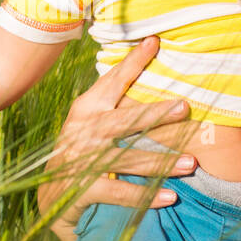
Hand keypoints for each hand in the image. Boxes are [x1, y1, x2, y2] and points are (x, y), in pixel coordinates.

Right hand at [39, 35, 198, 240]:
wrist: (50, 198)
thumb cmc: (81, 153)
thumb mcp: (91, 125)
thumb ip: (115, 107)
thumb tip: (156, 87)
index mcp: (87, 109)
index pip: (113, 81)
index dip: (133, 62)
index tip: (154, 42)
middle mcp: (84, 131)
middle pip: (124, 119)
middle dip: (155, 114)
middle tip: (184, 107)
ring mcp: (82, 160)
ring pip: (128, 157)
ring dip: (161, 161)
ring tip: (191, 163)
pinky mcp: (83, 188)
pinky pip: (119, 191)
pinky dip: (145, 195)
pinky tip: (169, 196)